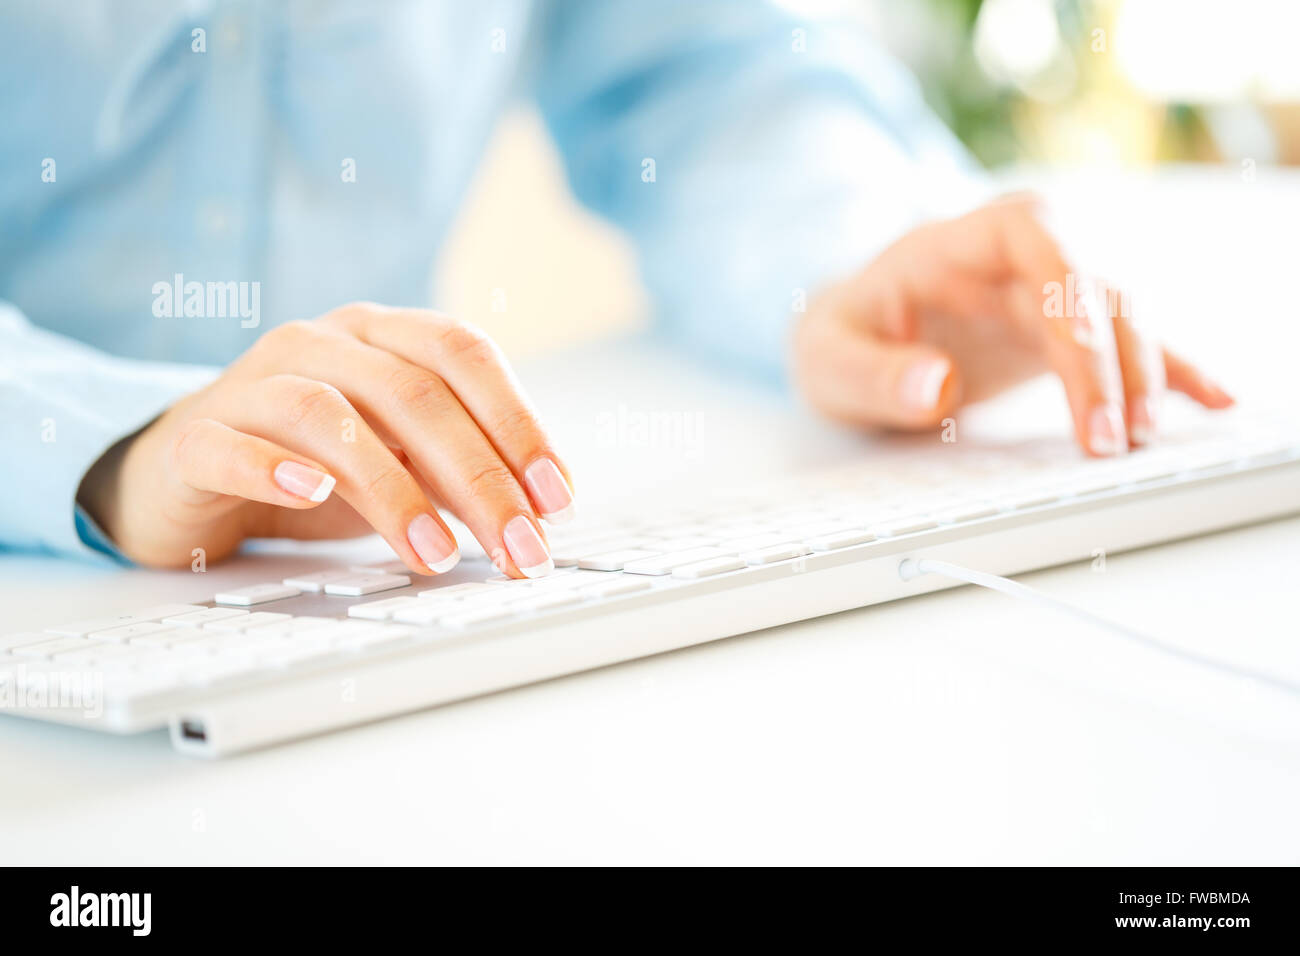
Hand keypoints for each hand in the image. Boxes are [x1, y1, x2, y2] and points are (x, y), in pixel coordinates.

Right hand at [77, 303, 574, 576]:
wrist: (191, 469)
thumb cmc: (314, 461)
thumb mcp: (400, 459)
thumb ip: (459, 470)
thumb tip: (538, 515)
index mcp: (383, 335)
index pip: (465, 355)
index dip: (519, 422)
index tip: (557, 498)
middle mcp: (323, 343)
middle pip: (414, 393)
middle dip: (480, 477)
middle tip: (518, 547)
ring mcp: (254, 381)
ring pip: (329, 416)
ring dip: (393, 490)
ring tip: (436, 553)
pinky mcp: (196, 434)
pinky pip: (231, 444)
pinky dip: (274, 468)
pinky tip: (313, 495)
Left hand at [792, 195, 1232, 452]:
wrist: (849, 341)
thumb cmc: (839, 338)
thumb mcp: (829, 359)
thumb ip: (873, 373)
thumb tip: (932, 386)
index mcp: (956, 244)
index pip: (1033, 236)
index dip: (1066, 289)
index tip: (1079, 353)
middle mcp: (1013, 260)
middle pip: (1088, 288)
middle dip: (1107, 362)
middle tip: (1104, 441)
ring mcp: (1043, 296)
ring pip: (1119, 317)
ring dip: (1138, 377)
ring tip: (1132, 443)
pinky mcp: (1060, 335)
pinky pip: (1124, 344)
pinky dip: (1167, 370)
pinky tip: (1210, 400)